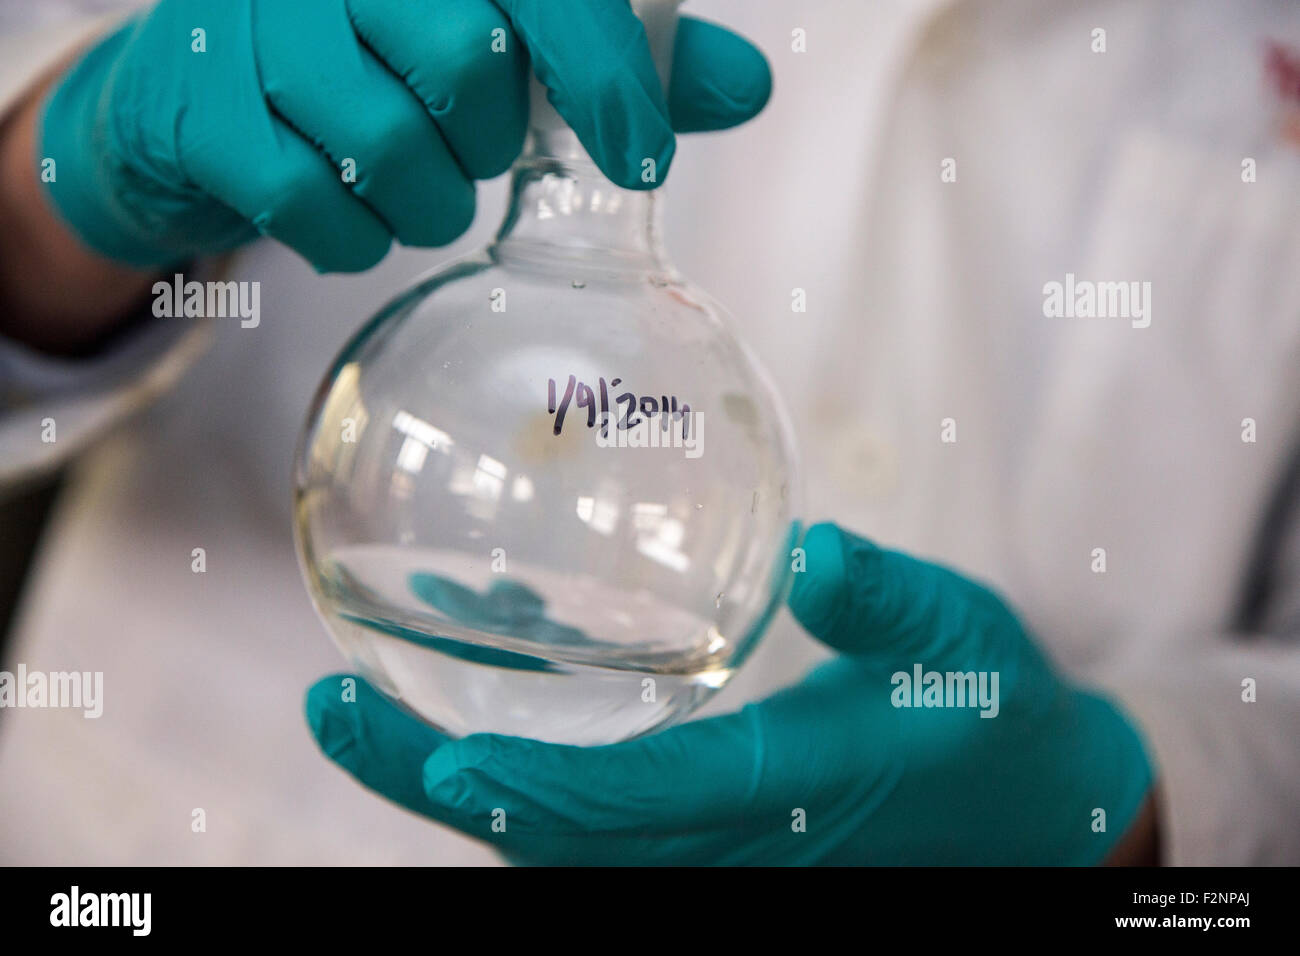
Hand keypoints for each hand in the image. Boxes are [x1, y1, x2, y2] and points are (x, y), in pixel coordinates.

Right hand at [38, 0, 769, 272]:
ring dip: (425, 203)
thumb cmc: (374, 62)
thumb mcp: (496, 44)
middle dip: (487, 142)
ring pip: (386, 144)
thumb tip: (749, 84)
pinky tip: (347, 215)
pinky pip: (307, 203)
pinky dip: (350, 240)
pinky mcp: (199, 110)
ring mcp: (251, 26)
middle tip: (466, 148)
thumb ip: (612, 57)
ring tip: (411, 187)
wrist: (204, 93)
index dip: (602, 70)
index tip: (640, 157)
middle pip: (466, 63)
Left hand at [306, 522, 1153, 863]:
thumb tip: (817, 549)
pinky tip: (468, 720)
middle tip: (334, 710)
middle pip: (560, 841)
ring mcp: (715, 859)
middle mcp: (731, 845)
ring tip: (362, 710)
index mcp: (784, 793)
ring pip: (561, 849)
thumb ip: (887, 601)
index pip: (641, 805)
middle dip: (437, 786)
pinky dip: (513, 787)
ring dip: (454, 788)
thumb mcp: (960, 640)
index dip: (537, 790)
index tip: (439, 759)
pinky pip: (592, 836)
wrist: (1030, 815)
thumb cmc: (990, 718)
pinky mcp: (709, 847)